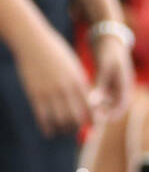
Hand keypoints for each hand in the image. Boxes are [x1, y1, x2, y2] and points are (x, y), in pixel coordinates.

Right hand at [13, 20, 91, 136]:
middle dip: (77, 128)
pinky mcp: (35, 93)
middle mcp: (65, 89)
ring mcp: (49, 92)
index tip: (90, 126)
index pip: (90, 110)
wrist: (32, 40)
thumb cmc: (55, 52)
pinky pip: (43, 118)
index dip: (91, 121)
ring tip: (61, 130)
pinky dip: (47, 128)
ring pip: (60, 122)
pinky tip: (48, 132)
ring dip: (62, 130)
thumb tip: (89, 103)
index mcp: (78, 82)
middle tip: (74, 129)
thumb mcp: (74, 66)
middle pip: (76, 119)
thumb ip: (81, 84)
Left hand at [88, 32, 133, 121]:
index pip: (121, 106)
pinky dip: (96, 96)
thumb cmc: (107, 48)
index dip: (111, 115)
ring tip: (85, 106)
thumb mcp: (104, 66)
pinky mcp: (107, 77)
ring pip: (108, 100)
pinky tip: (84, 95)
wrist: (107, 32)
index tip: (98, 119)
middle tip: (89, 115)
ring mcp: (115, 82)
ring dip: (99, 105)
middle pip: (115, 105)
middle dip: (104, 112)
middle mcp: (122, 85)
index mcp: (125, 84)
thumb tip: (93, 103)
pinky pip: (103, 92)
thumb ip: (100, 85)